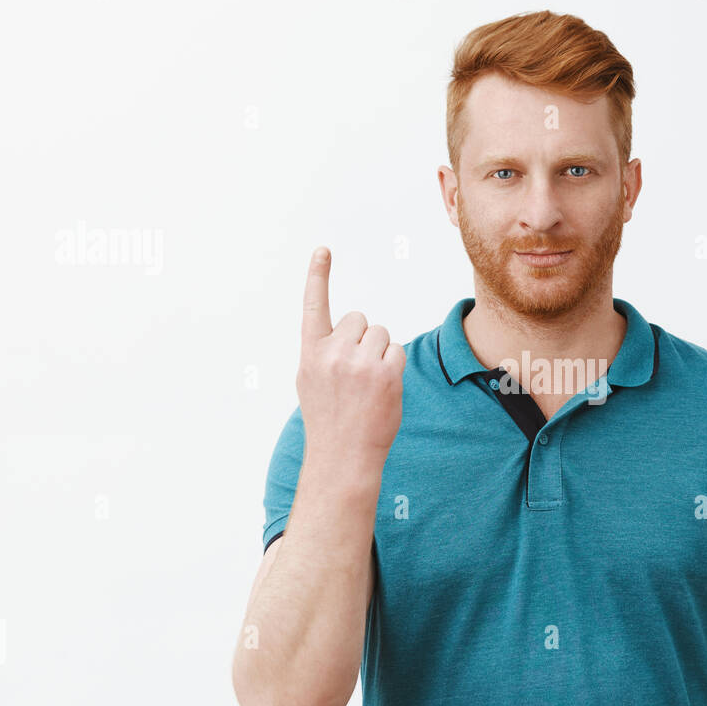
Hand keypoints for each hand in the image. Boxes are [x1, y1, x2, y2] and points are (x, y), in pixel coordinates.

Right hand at [296, 247, 405, 462]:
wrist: (342, 455)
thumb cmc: (329, 418)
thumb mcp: (311, 381)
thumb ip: (323, 351)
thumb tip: (348, 330)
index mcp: (310, 353)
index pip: (313, 306)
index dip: (317, 276)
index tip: (322, 250)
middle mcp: (332, 353)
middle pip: (359, 319)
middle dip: (362, 339)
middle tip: (355, 372)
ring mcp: (359, 363)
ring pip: (381, 334)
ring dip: (380, 353)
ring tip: (368, 384)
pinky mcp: (385, 374)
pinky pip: (397, 352)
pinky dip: (393, 367)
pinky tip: (382, 389)